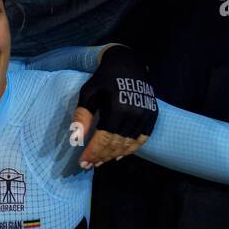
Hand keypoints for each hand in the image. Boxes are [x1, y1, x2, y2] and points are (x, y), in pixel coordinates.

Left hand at [72, 45, 156, 168]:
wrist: (128, 62)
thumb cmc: (104, 78)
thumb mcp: (89, 93)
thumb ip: (83, 116)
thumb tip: (75, 140)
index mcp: (118, 107)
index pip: (104, 138)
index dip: (93, 152)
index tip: (83, 163)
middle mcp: (135, 113)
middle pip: (117, 144)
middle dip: (101, 156)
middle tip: (89, 165)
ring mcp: (146, 114)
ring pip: (130, 144)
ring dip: (114, 155)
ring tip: (100, 162)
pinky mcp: (152, 114)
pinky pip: (142, 138)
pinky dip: (131, 149)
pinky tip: (119, 155)